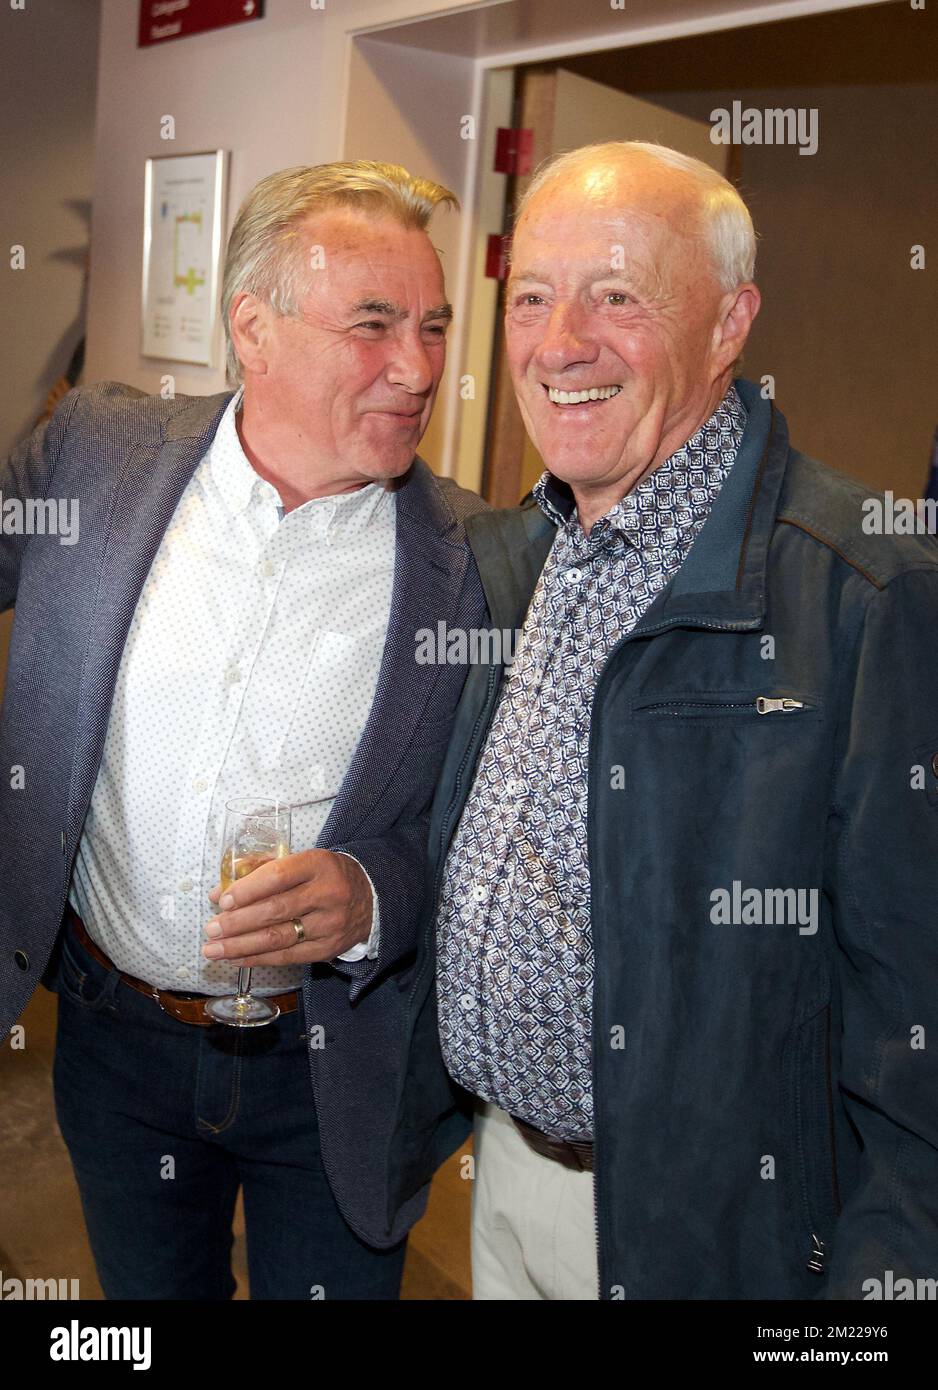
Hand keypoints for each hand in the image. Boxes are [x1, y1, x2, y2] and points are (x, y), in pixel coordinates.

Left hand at [202, 849, 372, 966]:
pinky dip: (257, 959)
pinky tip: (235, 958)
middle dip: (237, 923)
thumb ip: (259, 872)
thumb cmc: (324, 876)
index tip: (223, 901)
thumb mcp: (301, 862)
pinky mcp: (327, 949)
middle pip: (275, 910)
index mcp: (319, 865)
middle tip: (211, 929)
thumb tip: (218, 894)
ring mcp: (329, 924)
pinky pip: (287, 957)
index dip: (247, 890)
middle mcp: (327, 894)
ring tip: (213, 949)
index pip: (278, 876)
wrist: (370, 897)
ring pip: (278, 938)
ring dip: (240, 946)